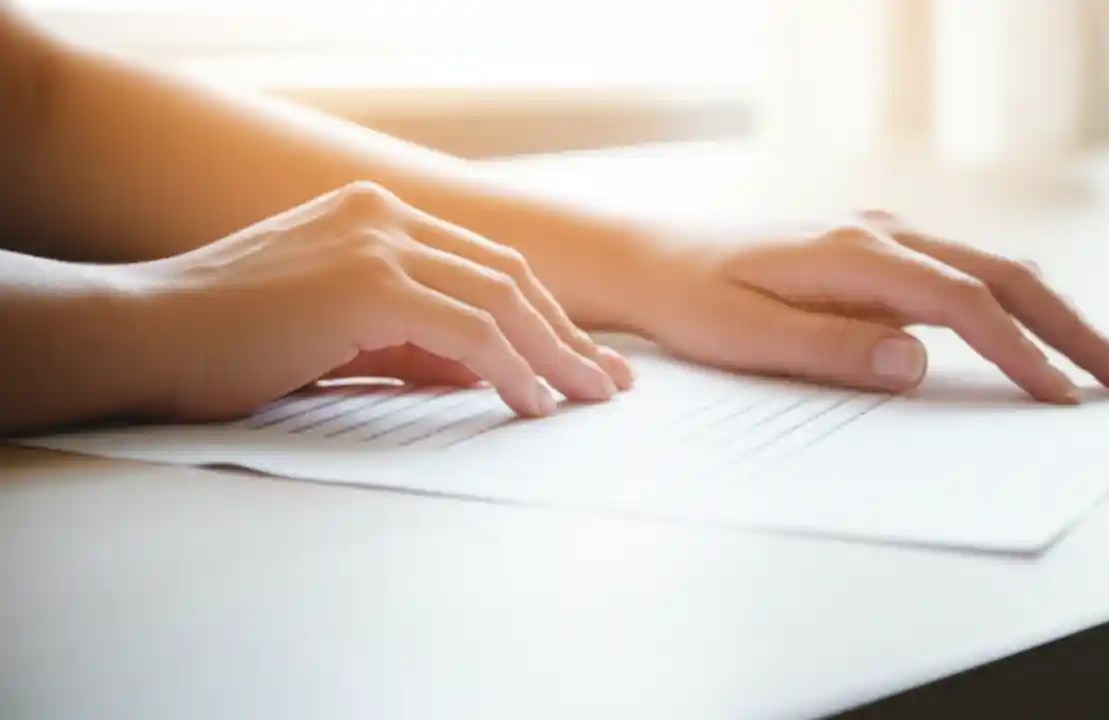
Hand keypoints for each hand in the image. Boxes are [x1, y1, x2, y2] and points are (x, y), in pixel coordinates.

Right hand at [122, 182, 631, 421]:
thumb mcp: (342, 334)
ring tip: (588, 399)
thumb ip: (414, 343)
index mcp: (378, 216)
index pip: (486, 265)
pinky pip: (468, 329)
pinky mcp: (367, 283)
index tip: (579, 360)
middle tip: (608, 383)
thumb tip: (487, 372)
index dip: (541, 315)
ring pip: (499, 298)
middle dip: (564, 334)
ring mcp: (377, 242)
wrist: (145, 333)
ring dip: (553, 353)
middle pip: (508, 276)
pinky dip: (510, 367)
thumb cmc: (231, 342)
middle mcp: (386, 216)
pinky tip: (534, 402)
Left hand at [628, 211, 1108, 402]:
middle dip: (1072, 329)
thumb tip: (918, 363)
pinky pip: (962, 272)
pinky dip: (1011, 304)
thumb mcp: (747, 338)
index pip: (965, 303)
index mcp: (855, 256)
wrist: (654, 258)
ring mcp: (882, 235)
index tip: (1065, 397)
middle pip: (1005, 275)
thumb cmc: (692, 301)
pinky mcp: (875, 250)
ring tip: (1102, 364)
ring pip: (993, 269)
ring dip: (1052, 314)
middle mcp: (881, 234)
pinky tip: (1032, 333)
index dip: (1022, 351)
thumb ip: (831, 350)